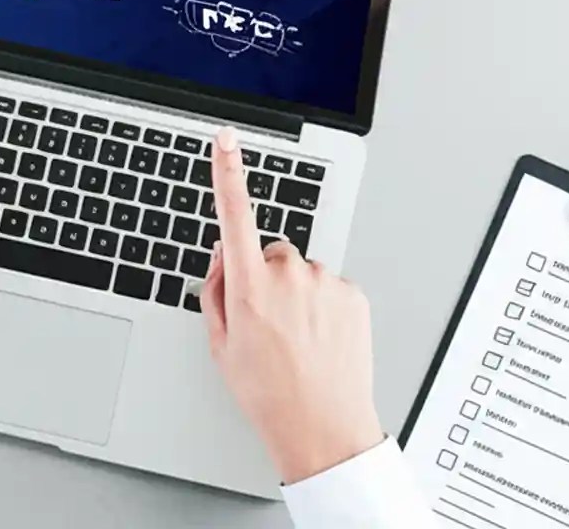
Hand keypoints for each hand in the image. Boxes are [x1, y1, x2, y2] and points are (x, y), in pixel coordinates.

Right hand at [200, 127, 383, 483]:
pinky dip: (323, 306)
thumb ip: (215, 291)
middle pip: (270, 253)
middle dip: (266, 278)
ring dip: (297, 295)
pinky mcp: (353, 293)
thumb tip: (225, 257)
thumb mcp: (220, 345)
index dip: (227, 171)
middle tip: (267, 325)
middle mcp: (288, 277)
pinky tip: (319, 339)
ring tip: (298, 340)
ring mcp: (325, 283)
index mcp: (248, 288)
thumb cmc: (268, 393)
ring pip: (302, 272)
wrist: (323, 429)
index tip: (225, 139)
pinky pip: (329, 286)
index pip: (234, 215)